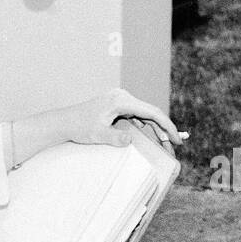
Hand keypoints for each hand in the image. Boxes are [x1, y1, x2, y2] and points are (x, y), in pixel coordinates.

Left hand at [58, 88, 183, 155]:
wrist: (65, 122)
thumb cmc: (79, 127)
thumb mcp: (97, 134)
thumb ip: (114, 137)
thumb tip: (129, 140)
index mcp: (121, 100)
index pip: (151, 112)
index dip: (166, 125)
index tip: (175, 139)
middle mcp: (123, 97)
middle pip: (150, 112)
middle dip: (164, 129)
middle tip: (175, 145)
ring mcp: (120, 100)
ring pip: (145, 114)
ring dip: (155, 129)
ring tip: (166, 144)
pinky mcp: (117, 106)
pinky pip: (136, 116)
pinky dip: (145, 126)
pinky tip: (152, 137)